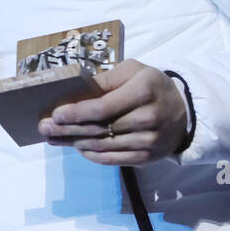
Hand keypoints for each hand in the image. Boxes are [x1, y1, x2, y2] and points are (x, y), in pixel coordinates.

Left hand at [37, 59, 188, 165]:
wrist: (185, 111)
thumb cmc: (151, 86)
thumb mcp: (132, 71)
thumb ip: (105, 79)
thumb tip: (75, 89)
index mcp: (143, 91)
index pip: (103, 107)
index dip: (76, 113)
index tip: (55, 114)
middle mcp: (148, 118)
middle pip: (99, 129)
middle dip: (67, 130)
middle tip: (44, 129)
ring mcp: (150, 141)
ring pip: (103, 146)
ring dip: (74, 143)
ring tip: (54, 138)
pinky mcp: (148, 157)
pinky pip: (113, 159)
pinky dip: (92, 155)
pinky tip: (77, 148)